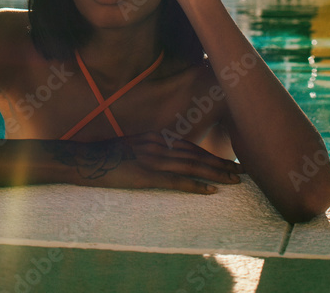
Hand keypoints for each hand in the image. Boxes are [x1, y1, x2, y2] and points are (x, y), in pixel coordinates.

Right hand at [47, 133, 242, 192]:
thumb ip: (152, 149)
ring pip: (191, 167)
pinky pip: (175, 182)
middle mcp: (158, 145)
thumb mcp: (134, 146)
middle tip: (243, 172)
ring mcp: (152, 159)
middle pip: (196, 155)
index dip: (212, 155)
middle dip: (221, 164)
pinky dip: (194, 186)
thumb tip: (169, 157)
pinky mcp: (146, 175)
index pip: (191, 147)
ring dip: (215, 174)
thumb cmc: (108, 156)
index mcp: (156, 137)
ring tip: (234, 181)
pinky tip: (209, 191)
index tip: (231, 162)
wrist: (86, 159)